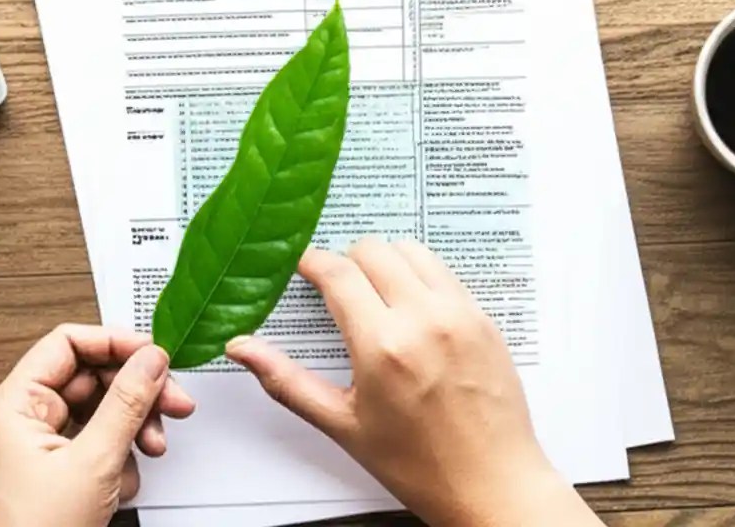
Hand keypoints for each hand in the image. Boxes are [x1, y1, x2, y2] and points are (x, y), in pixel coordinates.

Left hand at [0, 324, 195, 526]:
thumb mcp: (93, 461)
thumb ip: (127, 403)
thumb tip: (150, 359)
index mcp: (16, 403)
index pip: (68, 343)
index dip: (115, 342)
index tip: (154, 353)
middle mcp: (26, 416)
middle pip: (93, 376)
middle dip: (136, 391)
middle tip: (173, 401)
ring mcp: (43, 443)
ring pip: (102, 409)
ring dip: (134, 426)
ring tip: (153, 445)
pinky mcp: (60, 467)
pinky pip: (100, 441)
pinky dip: (121, 456)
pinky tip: (124, 479)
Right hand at [226, 238, 601, 526]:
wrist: (492, 484)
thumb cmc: (419, 465)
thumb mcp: (343, 425)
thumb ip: (286, 381)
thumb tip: (242, 348)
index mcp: (382, 346)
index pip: (337, 272)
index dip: (312, 261)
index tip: (303, 266)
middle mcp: (423, 319)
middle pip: (373, 250)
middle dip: (346, 260)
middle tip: (337, 286)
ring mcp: (459, 314)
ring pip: (412, 250)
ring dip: (385, 260)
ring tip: (374, 290)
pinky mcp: (484, 319)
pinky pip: (445, 272)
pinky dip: (420, 274)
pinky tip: (410, 305)